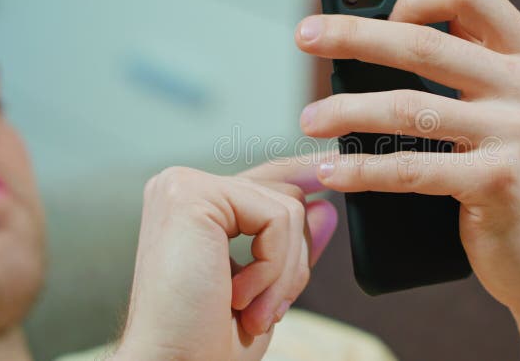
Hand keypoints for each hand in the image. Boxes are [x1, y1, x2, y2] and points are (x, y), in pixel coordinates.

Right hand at [114, 158, 336, 360]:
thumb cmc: (206, 340)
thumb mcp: (265, 287)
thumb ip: (291, 245)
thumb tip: (326, 208)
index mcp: (195, 205)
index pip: (265, 181)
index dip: (306, 179)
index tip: (335, 192)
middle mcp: (183, 187)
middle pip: (285, 196)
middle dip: (293, 259)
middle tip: (267, 312)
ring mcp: (184, 186)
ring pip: (287, 207)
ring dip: (284, 273)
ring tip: (252, 314)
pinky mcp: (191, 195)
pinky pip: (276, 218)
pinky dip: (273, 268)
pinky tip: (239, 298)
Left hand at [296, 0, 519, 358]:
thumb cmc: (513, 173)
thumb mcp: (509, 107)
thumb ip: (468, 69)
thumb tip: (377, 37)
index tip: (373, 16)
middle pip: (423, 42)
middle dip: (352, 35)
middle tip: (304, 36)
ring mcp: (518, 133)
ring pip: (408, 107)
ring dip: (345, 110)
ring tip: (309, 119)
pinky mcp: (497, 181)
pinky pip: (410, 169)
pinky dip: (362, 168)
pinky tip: (332, 170)